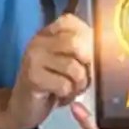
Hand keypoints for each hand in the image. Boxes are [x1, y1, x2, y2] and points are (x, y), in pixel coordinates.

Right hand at [0, 14, 92, 128]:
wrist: (22, 107)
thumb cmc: (50, 83)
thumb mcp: (66, 62)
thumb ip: (81, 50)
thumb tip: (105, 47)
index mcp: (48, 32)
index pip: (72, 22)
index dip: (87, 40)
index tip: (86, 58)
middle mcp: (39, 40)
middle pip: (76, 43)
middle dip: (87, 65)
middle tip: (83, 77)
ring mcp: (34, 58)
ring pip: (73, 67)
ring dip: (79, 84)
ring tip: (70, 89)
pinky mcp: (33, 78)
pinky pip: (65, 85)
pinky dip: (68, 95)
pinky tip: (60, 96)